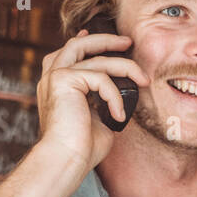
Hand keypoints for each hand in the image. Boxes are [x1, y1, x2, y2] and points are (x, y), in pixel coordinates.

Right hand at [34, 28, 150, 176]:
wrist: (66, 159)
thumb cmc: (82, 147)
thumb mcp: (97, 119)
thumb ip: (103, 102)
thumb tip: (122, 97)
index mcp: (57, 86)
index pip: (69, 54)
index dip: (85, 42)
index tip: (103, 38)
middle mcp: (52, 78)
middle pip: (78, 44)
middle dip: (105, 40)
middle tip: (128, 42)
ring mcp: (55, 77)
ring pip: (97, 60)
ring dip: (125, 67)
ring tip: (144, 80)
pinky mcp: (63, 80)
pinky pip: (100, 78)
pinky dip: (115, 96)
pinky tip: (118, 116)